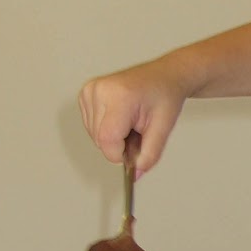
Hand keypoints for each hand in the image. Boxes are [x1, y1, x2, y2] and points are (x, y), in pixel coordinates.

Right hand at [78, 59, 189, 174]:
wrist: (163, 76)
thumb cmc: (164, 96)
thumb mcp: (163, 128)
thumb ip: (150, 155)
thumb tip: (135, 174)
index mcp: (120, 97)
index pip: (107, 140)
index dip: (120, 153)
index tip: (134, 150)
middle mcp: (100, 90)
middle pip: (99, 140)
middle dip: (119, 144)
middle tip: (138, 130)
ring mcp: (90, 91)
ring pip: (93, 135)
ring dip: (112, 137)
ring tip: (130, 121)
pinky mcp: (85, 94)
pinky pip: (90, 126)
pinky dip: (105, 128)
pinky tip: (120, 116)